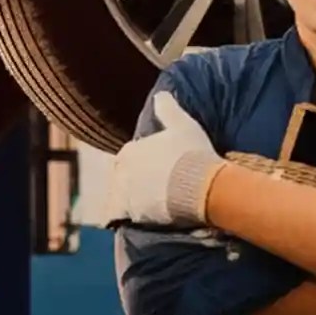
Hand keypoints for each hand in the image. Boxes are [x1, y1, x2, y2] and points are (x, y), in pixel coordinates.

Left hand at [101, 91, 224, 227]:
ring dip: (126, 198)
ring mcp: (124, 191)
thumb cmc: (192, 153)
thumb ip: (168, 108)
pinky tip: (124, 220)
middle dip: (131, 180)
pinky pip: (115, 215)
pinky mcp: (129, 212)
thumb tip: (160, 94)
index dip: (141, 163)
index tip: (154, 168)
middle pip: (121, 176)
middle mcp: (121, 169)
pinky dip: (118, 217)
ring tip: (141, 204)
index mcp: (131, 149)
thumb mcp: (183, 124)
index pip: (129, 156)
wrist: (200, 186)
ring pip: (118, 195)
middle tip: (149, 187)